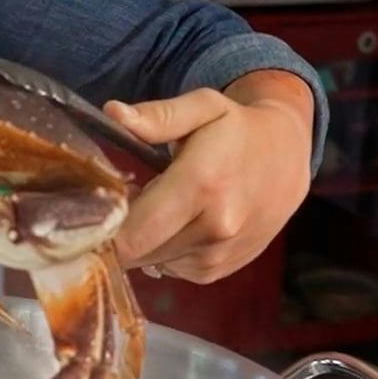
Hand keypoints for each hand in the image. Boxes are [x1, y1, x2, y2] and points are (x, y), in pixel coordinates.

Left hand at [104, 71, 313, 283]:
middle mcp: (215, 228)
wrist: (288, 159)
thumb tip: (113, 112)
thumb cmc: (237, 129)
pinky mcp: (220, 271)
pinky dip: (167, 250)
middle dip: (119, 234)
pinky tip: (181, 223)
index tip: (89, 213)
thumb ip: (157, 115)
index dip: (101, 230)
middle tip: (122, 203)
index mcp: (202, 185)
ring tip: (162, 206)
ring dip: (146, 240)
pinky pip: (173, 269)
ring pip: (152, 261)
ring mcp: (219, 255)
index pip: (132, 233)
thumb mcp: (203, 107)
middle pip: (137, 252)